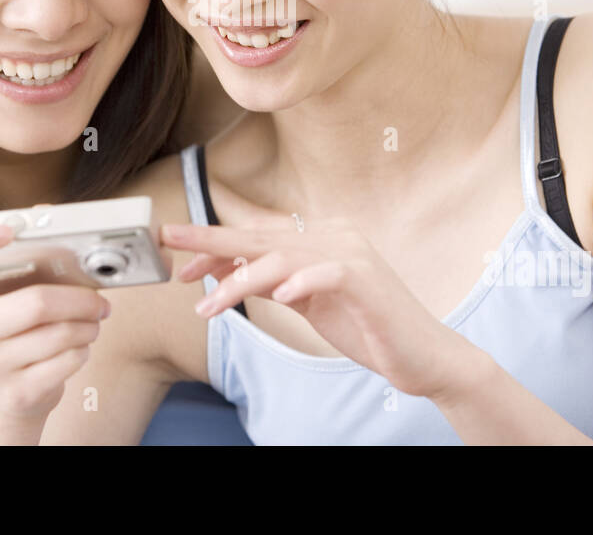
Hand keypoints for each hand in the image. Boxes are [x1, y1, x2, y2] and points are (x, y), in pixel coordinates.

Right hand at [0, 220, 109, 443]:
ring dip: (88, 325)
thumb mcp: (16, 293)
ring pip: (60, 333)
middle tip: (98, 300)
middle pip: (36, 303)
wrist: (11, 395)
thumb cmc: (19, 331)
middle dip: (80, 299)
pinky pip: (68, 360)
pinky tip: (77, 348)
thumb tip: (46, 214)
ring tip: (91, 322)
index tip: (6, 231)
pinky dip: (83, 350)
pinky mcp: (15, 393)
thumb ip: (29, 253)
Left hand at [163, 181, 459, 399]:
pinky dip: (300, 282)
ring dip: (240, 280)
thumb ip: (271, 282)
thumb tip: (222, 272)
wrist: (421, 356)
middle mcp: (335, 236)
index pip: (257, 236)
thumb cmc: (365, 327)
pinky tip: (279, 296)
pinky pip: (327, 273)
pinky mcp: (367, 280)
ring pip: (283, 256)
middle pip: (262, 236)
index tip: (178, 258)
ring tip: (209, 305)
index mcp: (321, 237)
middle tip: (171, 242)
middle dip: (212, 241)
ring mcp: (353, 255)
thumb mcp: (308, 303)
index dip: (215, 246)